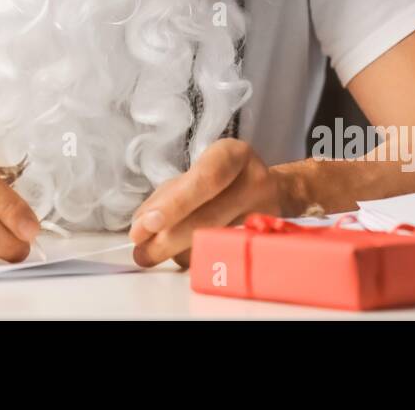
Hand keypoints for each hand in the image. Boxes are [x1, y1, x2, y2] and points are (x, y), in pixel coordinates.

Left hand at [128, 139, 289, 268]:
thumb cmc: (226, 178)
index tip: (146, 223)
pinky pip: (223, 257)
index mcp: (235, 155)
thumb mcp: (201, 169)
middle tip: (140, 250)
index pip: (206, 179)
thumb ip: (169, 193)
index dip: (175, 203)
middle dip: (168, 238)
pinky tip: (178, 254)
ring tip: (150, 254)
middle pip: (209, 218)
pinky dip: (193, 258)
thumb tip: (141, 224)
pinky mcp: (264, 241)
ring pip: (214, 243)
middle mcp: (254, 183)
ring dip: (176, 252)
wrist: (274, 190)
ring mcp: (265, 215)